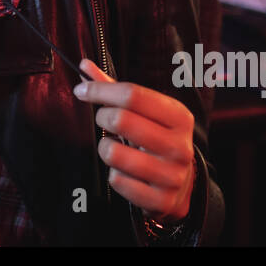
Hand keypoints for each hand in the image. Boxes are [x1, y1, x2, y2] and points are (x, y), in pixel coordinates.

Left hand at [73, 58, 195, 224]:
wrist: (183, 185)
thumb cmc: (157, 139)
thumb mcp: (145, 112)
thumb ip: (113, 88)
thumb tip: (84, 65)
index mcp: (178, 116)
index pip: (132, 94)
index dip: (100, 90)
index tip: (82, 90)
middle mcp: (179, 145)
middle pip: (122, 120)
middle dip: (102, 117)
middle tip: (104, 120)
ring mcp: (172, 175)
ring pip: (114, 153)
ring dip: (105, 148)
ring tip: (114, 147)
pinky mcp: (161, 200)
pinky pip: (118, 182)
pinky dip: (113, 175)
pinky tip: (124, 171)